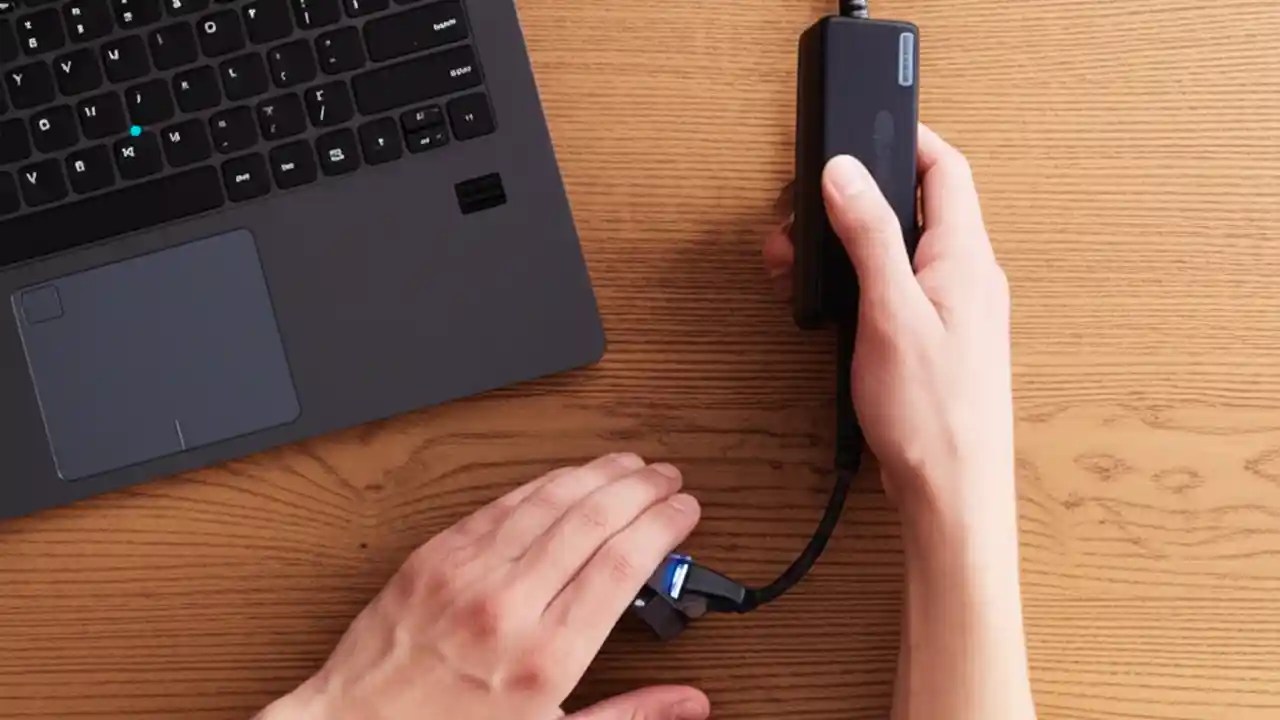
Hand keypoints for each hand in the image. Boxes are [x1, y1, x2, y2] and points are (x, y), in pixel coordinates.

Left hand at [260, 454, 709, 719]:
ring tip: (626, 466)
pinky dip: (540, 485)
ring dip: (595, 474)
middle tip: (667, 477)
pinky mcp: (434, 557)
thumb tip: (688, 704)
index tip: (685, 510)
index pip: (624, 562)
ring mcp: (467, 574)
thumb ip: (628, 717)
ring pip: (548, 500)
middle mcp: (508, 606)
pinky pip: (499, 504)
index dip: (664, 525)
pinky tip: (563, 478)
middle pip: (594, 519)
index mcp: (545, 658)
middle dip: (641, 489)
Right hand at [764, 124, 1012, 523]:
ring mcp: (951, 310)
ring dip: (846, 247)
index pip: (945, 169)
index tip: (860, 131)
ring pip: (897, 251)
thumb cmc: (932, 416)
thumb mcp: (890, 315)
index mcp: (966, 258)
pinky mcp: (933, 339)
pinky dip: (856, 284)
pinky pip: (894, 289)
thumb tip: (845, 172)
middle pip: (912, 207)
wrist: (953, 496)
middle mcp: (966, 277)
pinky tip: (826, 305)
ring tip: (797, 266)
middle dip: (853, 200)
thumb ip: (869, 238)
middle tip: (802, 214)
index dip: (906, 140)